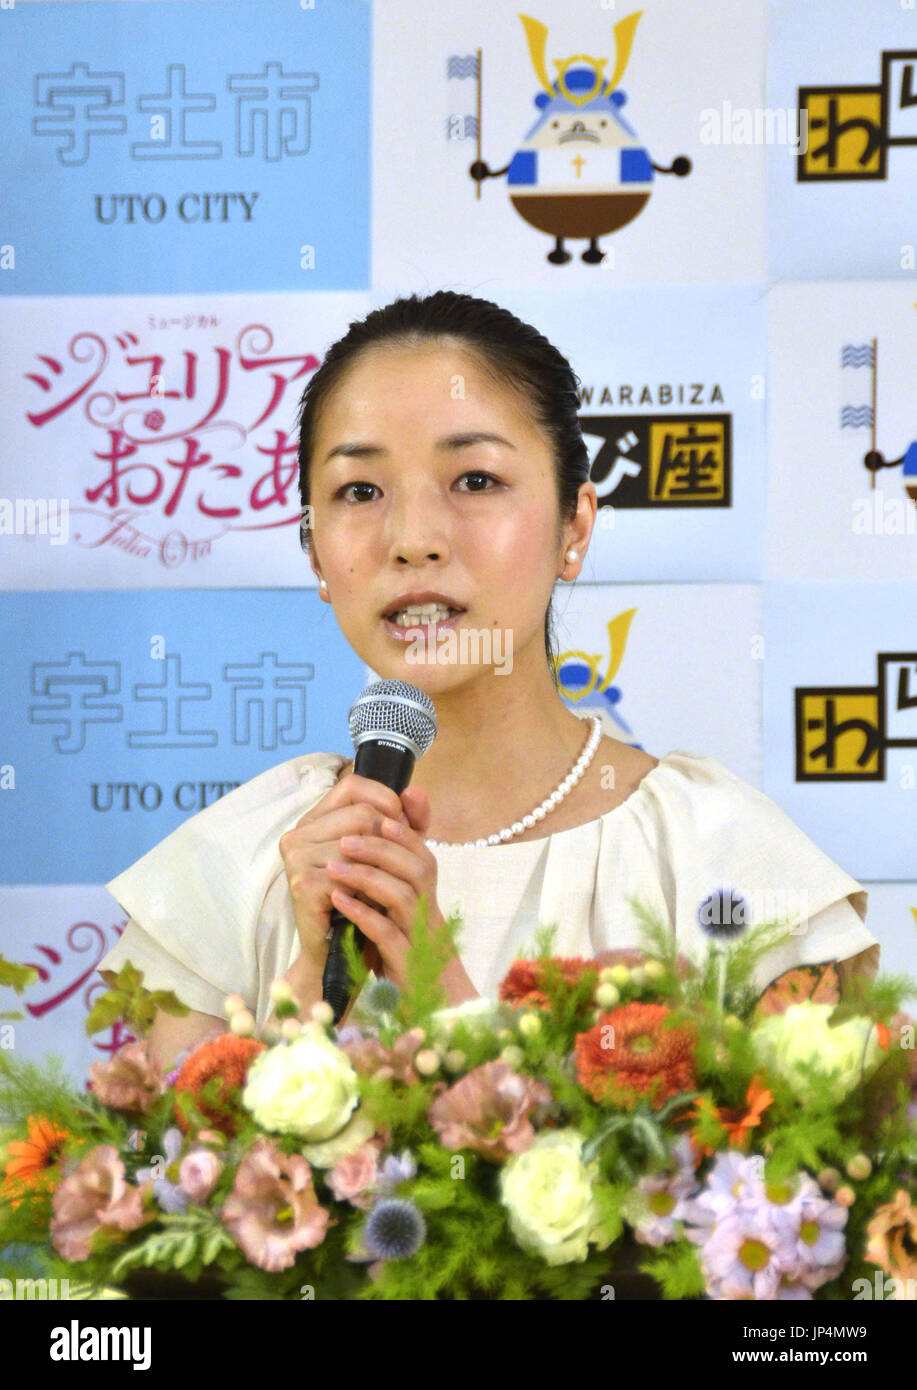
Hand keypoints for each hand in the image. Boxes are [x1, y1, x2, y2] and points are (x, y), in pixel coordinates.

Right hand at [278, 772, 412, 976]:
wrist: (342, 953)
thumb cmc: (365, 899)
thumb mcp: (393, 854)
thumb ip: (409, 821)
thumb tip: (416, 791)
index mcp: (316, 819)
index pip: (353, 785)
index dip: (385, 799)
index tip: (402, 824)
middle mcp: (299, 833)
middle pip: (360, 814)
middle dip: (390, 837)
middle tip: (399, 861)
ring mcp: (297, 858)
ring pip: (358, 843)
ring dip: (380, 866)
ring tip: (383, 885)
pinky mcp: (302, 883)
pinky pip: (349, 873)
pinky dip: (367, 889)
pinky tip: (368, 902)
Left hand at [326, 784, 477, 1003]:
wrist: (430, 1007)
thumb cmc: (408, 954)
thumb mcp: (401, 914)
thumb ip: (391, 880)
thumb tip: (375, 841)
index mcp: (428, 898)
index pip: (422, 854)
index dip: (403, 833)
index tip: (376, 816)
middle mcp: (429, 913)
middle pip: (416, 868)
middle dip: (380, 848)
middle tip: (346, 839)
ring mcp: (419, 939)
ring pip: (403, 897)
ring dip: (367, 877)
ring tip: (335, 868)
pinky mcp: (406, 965)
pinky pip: (388, 934)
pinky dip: (362, 914)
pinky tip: (338, 902)